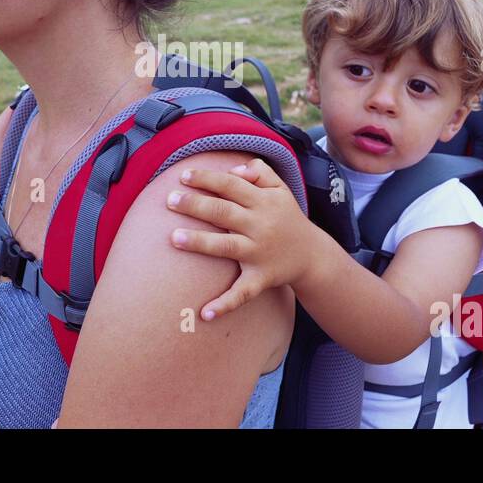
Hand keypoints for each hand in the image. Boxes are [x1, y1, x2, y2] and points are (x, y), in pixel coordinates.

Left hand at [166, 158, 328, 320]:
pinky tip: (205, 314)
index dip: (208, 179)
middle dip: (195, 204)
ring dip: (199, 242)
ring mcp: (259, 253)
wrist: (312, 256)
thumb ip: (259, 172)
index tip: (184, 175)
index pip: (231, 185)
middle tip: (169, 200)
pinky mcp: (260, 278)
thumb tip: (233, 168)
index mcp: (263, 202)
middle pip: (223, 212)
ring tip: (173, 237)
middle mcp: (260, 226)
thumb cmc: (288, 218)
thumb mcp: (281, 189)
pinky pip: (242, 292)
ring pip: (226, 246)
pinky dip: (224, 304)